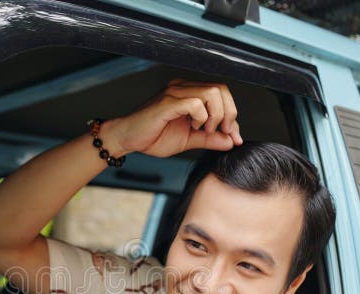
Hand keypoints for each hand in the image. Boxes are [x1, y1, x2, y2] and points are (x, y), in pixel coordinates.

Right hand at [104, 80, 242, 157]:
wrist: (127, 139)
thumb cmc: (152, 136)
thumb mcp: (189, 140)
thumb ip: (210, 139)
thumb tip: (231, 141)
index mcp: (189, 93)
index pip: (221, 94)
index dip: (232, 115)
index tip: (232, 136)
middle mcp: (183, 88)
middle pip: (221, 90)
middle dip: (228, 114)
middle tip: (222, 132)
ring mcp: (175, 92)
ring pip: (212, 93)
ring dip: (216, 115)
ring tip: (205, 130)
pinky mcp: (168, 102)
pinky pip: (195, 103)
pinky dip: (201, 117)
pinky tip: (193, 127)